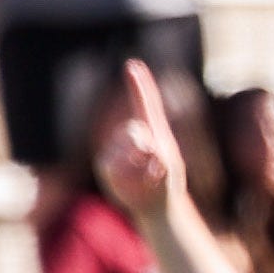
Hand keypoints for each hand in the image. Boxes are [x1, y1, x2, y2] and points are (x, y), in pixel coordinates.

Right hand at [93, 57, 180, 223]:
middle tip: (152, 161)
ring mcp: (115, 149)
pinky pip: (114, 166)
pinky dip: (130, 174)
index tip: (133, 65)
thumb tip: (145, 146)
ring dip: (139, 166)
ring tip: (148, 176)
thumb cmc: (164, 183)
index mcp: (150, 129)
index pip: (145, 103)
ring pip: (124, 150)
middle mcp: (130, 135)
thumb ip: (158, 152)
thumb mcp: (168, 164)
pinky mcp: (106, 166)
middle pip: (133, 131)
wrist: (157, 207)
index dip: (139, 85)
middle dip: (143, 148)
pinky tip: (137, 181)